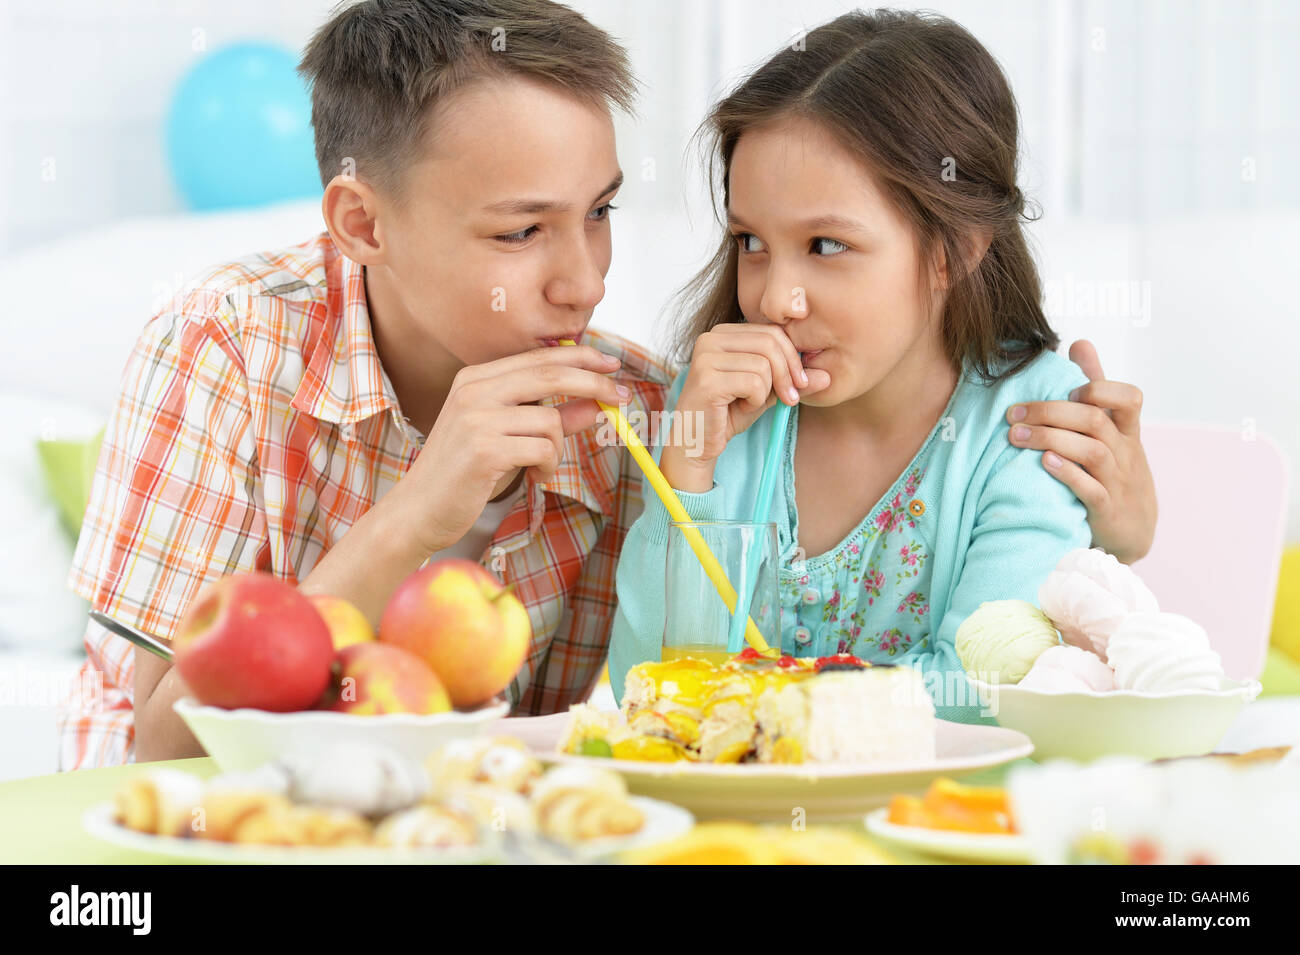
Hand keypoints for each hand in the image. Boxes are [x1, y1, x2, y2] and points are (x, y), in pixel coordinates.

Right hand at [400, 345, 628, 552]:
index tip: (611, 366)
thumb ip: (550, 416)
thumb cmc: (466, 473)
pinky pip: (543, 449)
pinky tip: (532, 477)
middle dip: (594, 384)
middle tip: (621, 398)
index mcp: (476, 378)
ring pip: (551, 420)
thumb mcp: (509, 437)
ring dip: (559, 449)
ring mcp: (477, 418)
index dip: (581, 358)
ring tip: (541, 466)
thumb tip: (595, 402)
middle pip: (551, 374)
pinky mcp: (484, 449)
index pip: (539, 357)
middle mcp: (474, 390)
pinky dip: (548, 466)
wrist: (420, 510)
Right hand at [662, 323, 829, 491]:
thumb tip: (827, 376)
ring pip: (763, 364)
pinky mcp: (706, 379)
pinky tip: (740, 407)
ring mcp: (705, 356)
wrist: (697, 443)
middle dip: (788, 373)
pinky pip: (753, 383)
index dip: (792, 357)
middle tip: (790, 398)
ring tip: (752, 403)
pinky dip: (755, 400)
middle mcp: (710, 338)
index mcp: (723, 333)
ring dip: (767, 390)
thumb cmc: (728, 413)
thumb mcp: (766, 393)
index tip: (800, 384)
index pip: (771, 332)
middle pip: (770, 343)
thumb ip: (792, 381)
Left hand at [1005, 339, 1156, 563]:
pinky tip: (1043, 463)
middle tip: (1014, 413)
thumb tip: (1080, 342)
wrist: (1134, 531)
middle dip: (1052, 412)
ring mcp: (1117, 481)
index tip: (1070, 388)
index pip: (1130, 398)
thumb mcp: (1113, 431)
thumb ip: (1096, 389)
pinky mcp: (1105, 509)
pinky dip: (1067, 474)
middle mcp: (1125, 453)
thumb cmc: (1115, 469)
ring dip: (1050, 439)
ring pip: (1091, 452)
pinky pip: (1090, 490)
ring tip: (1015, 436)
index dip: (1101, 388)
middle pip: (1095, 421)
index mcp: (1126, 431)